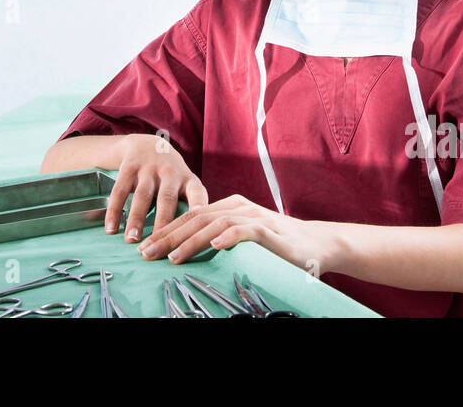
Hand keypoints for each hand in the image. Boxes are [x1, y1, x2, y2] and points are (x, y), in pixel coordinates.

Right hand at [105, 133, 207, 243]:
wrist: (147, 144)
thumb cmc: (171, 177)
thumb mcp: (186, 185)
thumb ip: (191, 208)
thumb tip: (195, 242)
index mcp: (188, 179)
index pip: (197, 194)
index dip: (198, 208)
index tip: (197, 226)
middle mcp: (171, 172)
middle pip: (167, 199)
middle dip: (162, 223)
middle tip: (158, 247)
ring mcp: (149, 168)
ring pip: (143, 195)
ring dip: (136, 218)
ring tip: (131, 240)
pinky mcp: (130, 166)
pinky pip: (120, 190)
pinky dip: (114, 210)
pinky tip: (110, 228)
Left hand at [136, 193, 337, 271]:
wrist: (316, 244)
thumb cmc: (276, 243)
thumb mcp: (243, 235)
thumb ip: (220, 234)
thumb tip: (187, 246)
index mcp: (230, 206)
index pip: (191, 216)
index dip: (166, 229)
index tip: (145, 246)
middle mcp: (239, 207)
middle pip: (196, 219)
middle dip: (169, 236)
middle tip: (147, 252)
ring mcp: (254, 217)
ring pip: (215, 224)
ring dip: (191, 241)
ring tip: (173, 256)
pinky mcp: (270, 231)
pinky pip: (246, 231)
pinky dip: (229, 237)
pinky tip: (214, 246)